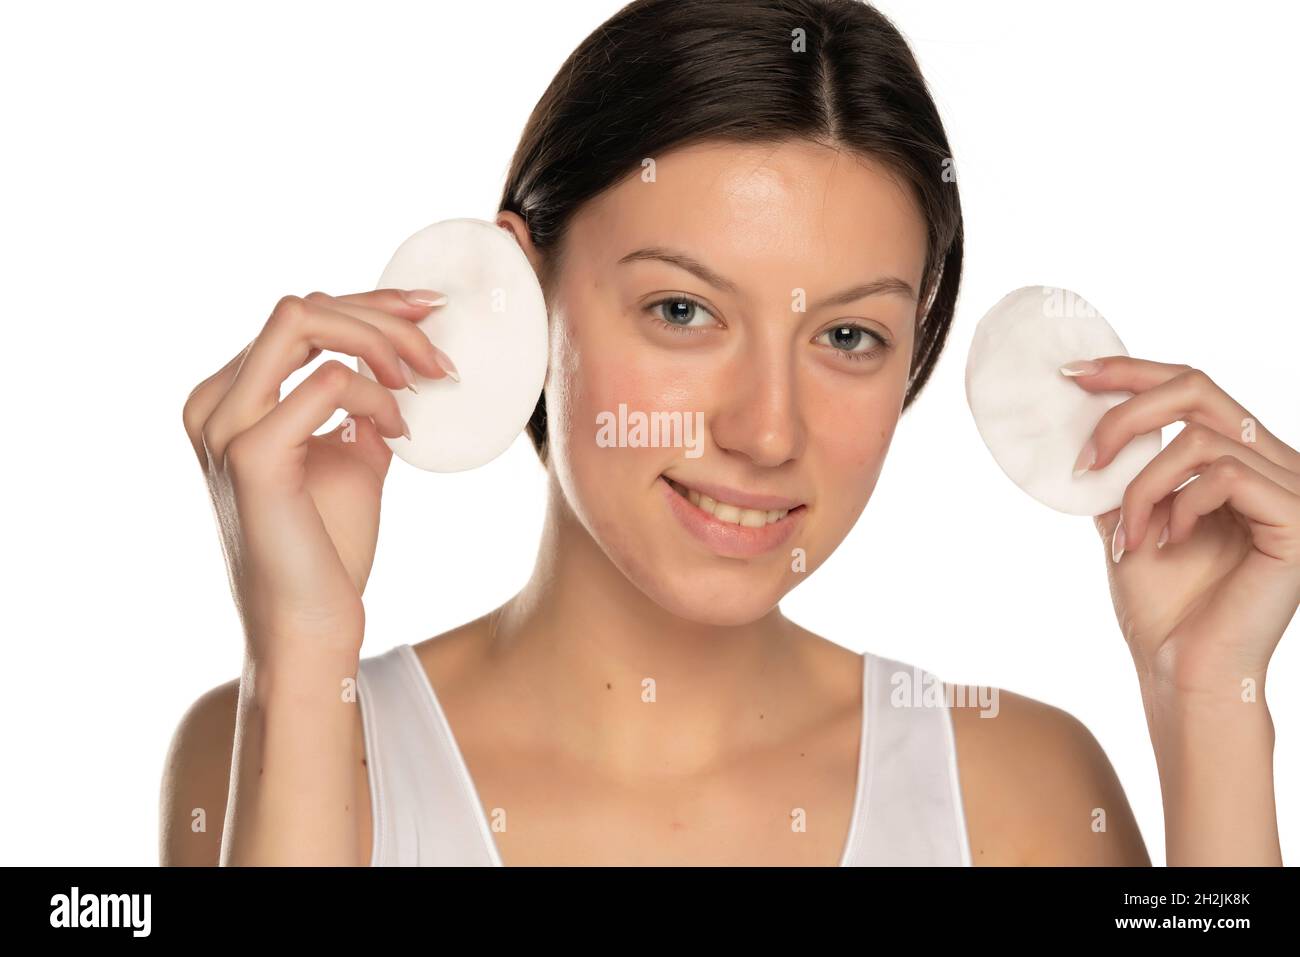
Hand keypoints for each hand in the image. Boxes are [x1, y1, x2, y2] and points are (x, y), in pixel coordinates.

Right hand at [181, 288, 453, 660]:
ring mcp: (223, 426)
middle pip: (302, 308)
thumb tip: (399, 358)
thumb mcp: (353, 456)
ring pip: (304, 320)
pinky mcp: (250, 455)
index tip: (430, 312)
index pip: (298, 319)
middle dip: (383, 318)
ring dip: (380, 342)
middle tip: (439, 357)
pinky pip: (326, 383)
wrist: (312, 625)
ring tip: (422, 383)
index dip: (370, 304)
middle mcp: (213, 404)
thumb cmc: (330, 549)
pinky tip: (397, 429)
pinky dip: (374, 396)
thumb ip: (362, 404)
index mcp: (229, 399)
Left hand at [1065, 357, 1299, 700]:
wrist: (1182, 672)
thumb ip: (1123, 469)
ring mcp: (1293, 489)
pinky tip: (1167, 543)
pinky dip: (1179, 505)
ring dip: (1144, 487)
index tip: (1075, 374)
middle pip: (1199, 388)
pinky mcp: (1297, 518)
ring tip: (1127, 535)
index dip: (1132, 371)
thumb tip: (1084, 417)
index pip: (1193, 388)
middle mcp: (1276, 465)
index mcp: (1241, 461)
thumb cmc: (1162, 608)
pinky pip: (1225, 476)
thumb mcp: (1129, 519)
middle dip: (1126, 413)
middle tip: (1085, 459)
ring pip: (1198, 440)